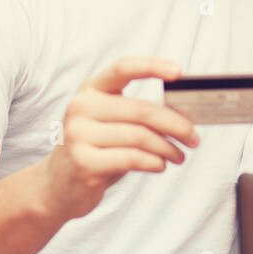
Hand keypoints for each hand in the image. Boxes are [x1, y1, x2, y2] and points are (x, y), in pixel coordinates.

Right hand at [37, 56, 198, 222]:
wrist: (58, 186)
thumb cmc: (96, 150)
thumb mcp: (111, 124)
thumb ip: (138, 114)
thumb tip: (184, 114)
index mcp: (90, 90)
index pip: (123, 68)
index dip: (152, 66)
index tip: (179, 72)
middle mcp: (80, 108)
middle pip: (141, 110)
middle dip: (176, 125)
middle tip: (194, 137)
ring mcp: (78, 135)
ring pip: (140, 137)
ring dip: (168, 148)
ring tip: (179, 155)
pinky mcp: (84, 163)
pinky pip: (132, 158)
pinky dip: (154, 162)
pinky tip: (160, 165)